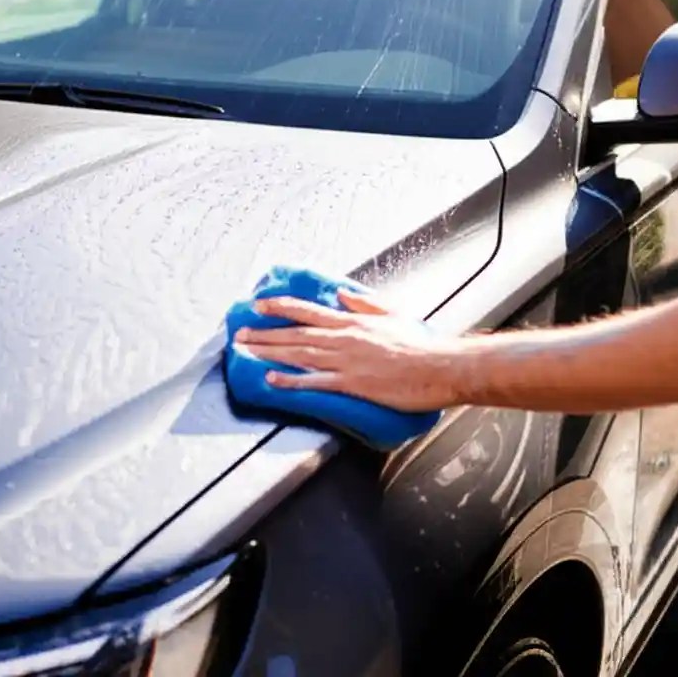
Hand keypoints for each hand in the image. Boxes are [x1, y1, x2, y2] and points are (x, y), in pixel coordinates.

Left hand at [232, 289, 465, 411]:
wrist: (438, 366)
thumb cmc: (420, 344)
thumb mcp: (392, 313)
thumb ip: (364, 304)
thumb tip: (342, 294)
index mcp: (353, 321)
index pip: (308, 310)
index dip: (280, 307)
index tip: (259, 305)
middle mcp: (344, 338)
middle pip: (295, 333)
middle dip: (264, 333)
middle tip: (239, 333)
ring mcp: (346, 361)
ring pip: (299, 354)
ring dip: (268, 352)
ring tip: (246, 351)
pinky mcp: (352, 383)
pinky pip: (315, 381)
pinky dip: (291, 379)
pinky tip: (272, 378)